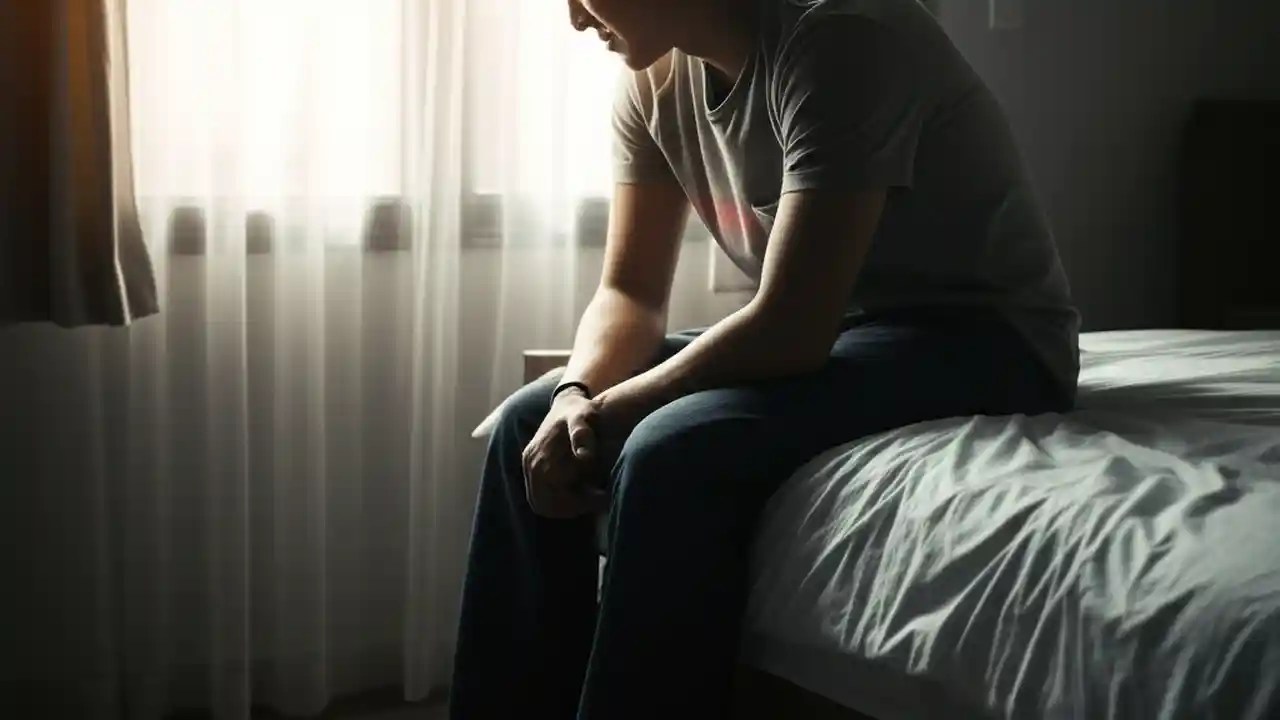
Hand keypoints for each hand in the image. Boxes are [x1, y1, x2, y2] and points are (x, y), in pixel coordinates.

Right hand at [521, 390, 607, 518]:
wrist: (568, 400)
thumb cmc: (581, 410)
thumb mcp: (585, 417)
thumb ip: (582, 434)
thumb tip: (584, 456)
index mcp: (540, 458)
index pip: (553, 500)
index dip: (577, 505)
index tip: (599, 497)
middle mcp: (530, 464)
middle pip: (544, 505)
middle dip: (570, 509)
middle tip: (595, 500)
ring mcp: (528, 465)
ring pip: (540, 503)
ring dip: (563, 506)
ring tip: (588, 496)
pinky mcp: (530, 465)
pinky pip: (538, 494)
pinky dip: (556, 499)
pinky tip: (578, 489)